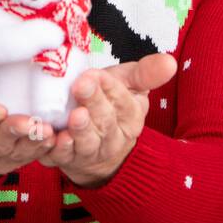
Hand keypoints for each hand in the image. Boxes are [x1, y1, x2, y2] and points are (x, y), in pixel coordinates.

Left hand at [37, 53, 178, 186]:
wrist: (99, 152)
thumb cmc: (111, 107)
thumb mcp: (130, 86)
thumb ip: (146, 73)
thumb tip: (170, 62)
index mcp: (130, 117)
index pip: (123, 101)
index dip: (109, 87)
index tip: (95, 73)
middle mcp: (113, 138)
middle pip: (105, 121)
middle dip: (94, 103)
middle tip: (81, 86)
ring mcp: (89, 152)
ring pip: (86, 143)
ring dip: (80, 130)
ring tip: (74, 116)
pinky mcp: (65, 160)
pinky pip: (61, 157)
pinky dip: (57, 148)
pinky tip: (52, 136)